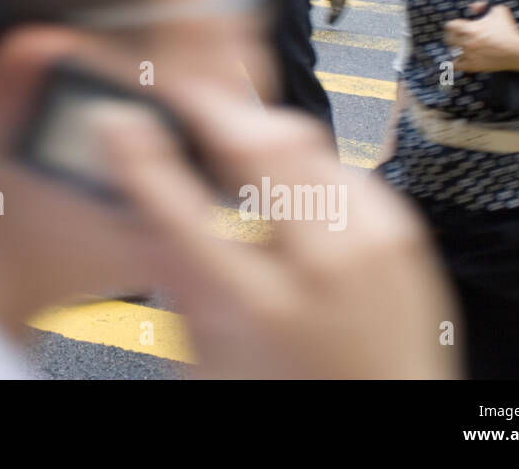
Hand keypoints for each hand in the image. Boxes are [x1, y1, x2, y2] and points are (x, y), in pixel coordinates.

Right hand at [103, 84, 461, 378]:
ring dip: (257, 134)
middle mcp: (324, 270)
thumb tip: (132, 206)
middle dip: (210, 107)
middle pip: (260, 144)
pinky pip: (339, 166)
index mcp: (261, 309)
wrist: (389, 420)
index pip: (183, 209)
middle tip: (181, 99)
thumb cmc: (295, 392)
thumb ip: (171, 276)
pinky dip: (303, 168)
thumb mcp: (206, 353)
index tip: (116, 121)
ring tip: (229, 151)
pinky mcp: (401, 230)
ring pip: (303, 140)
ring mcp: (372, 244)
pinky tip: (286, 196)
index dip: (139, 155)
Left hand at [443, 1, 518, 72]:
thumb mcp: (498, 11)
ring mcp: (468, 55)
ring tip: (462, 47)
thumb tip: (474, 7)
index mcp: (469, 29)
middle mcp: (466, 42)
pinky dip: (456, 62)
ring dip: (456, 49)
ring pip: (452, 52)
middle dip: (453, 36)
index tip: (458, 26)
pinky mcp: (472, 65)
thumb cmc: (509, 32)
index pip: (450, 25)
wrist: (517, 51)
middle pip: (449, 38)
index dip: (454, 25)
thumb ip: (484, 6)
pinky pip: (456, 65)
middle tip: (459, 36)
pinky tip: (459, 59)